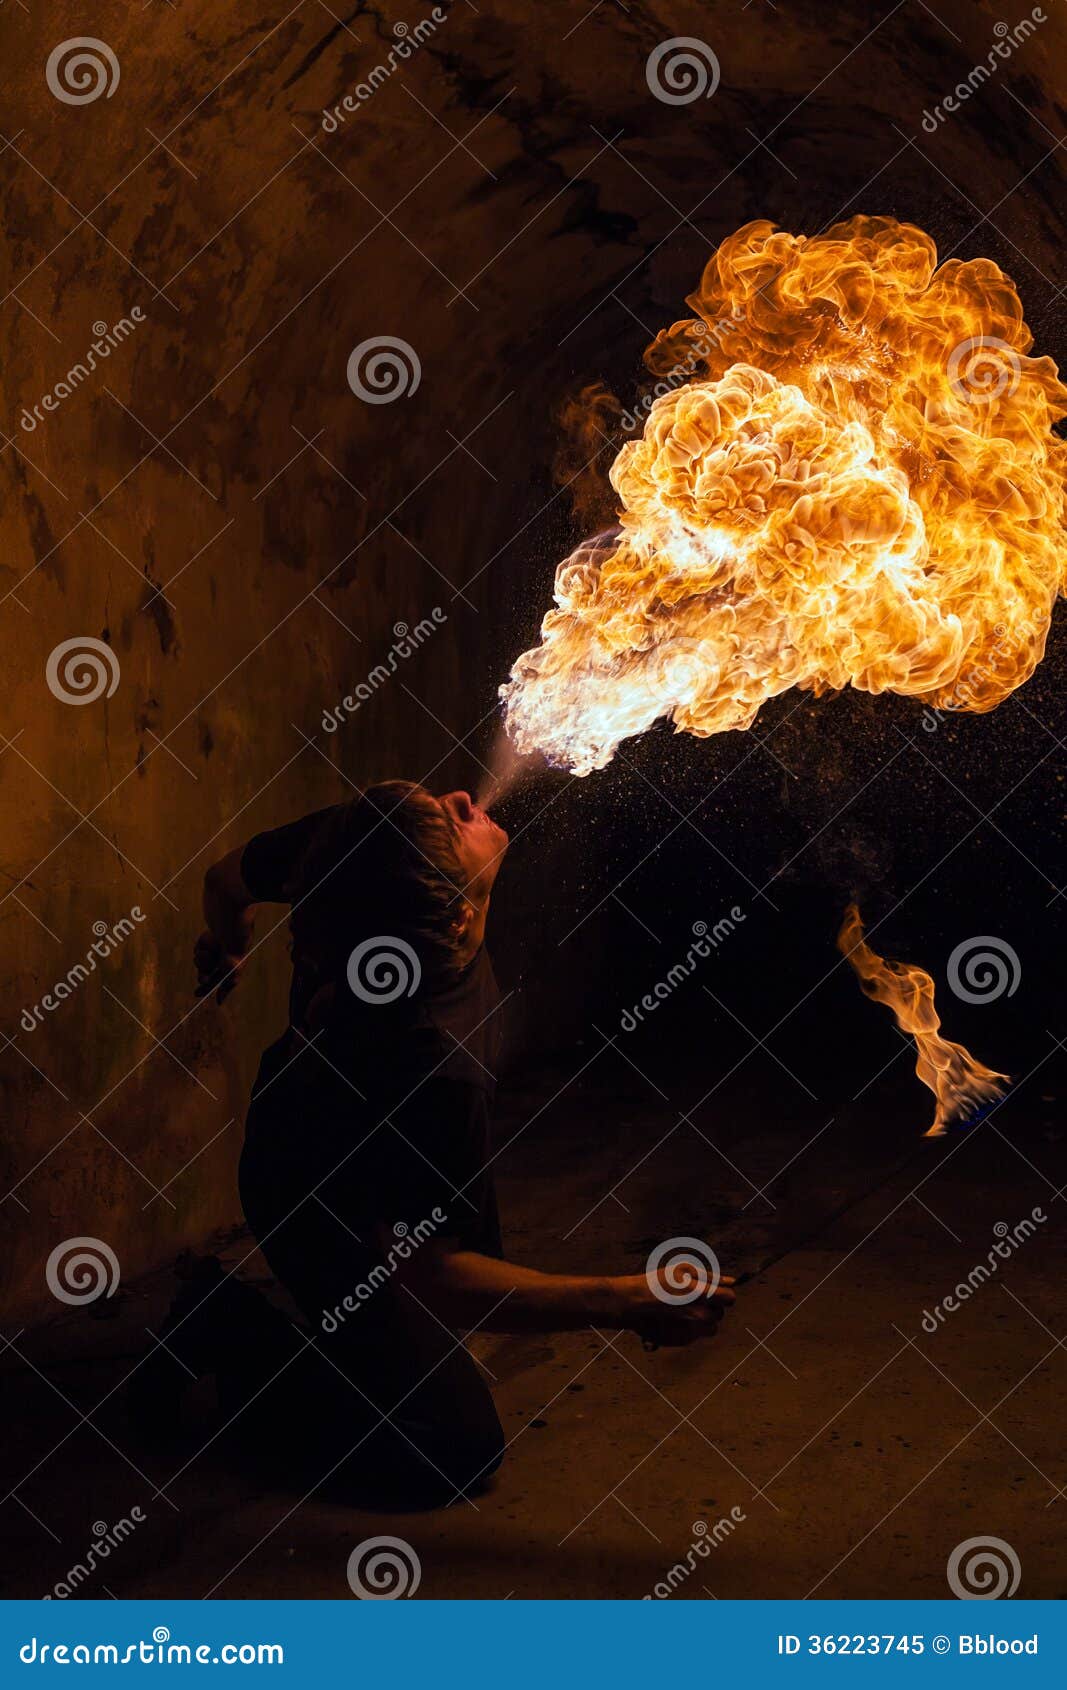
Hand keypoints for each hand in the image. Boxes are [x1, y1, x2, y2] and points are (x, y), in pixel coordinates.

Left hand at [193, 930, 245, 1002]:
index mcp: (234, 962)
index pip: (220, 980)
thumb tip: (219, 1004)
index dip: (209, 988)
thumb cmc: (235, 946)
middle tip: (199, 986)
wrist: (229, 920)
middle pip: (207, 974)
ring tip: (209, 956)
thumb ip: (225, 987)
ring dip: (203, 965)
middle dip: (203, 979)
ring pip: (200, 965)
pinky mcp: (204, 941)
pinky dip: (200, 954)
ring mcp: (214, 948)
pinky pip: (197, 953)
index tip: (198, 996)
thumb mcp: (232, 970)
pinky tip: (207, 948)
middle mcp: (224, 956)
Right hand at [619, 1264, 735, 1347]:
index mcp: (705, 1297)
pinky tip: (675, 1318)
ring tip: (685, 1310)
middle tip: (693, 1299)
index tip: (713, 1293)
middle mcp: (702, 1317)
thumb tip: (732, 1281)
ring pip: (711, 1328)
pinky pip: (695, 1335)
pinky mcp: (683, 1341)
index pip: (731, 1298)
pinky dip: (689, 1328)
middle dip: (711, 1307)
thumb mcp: (684, 1270)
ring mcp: (694, 1331)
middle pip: (720, 1314)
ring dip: (703, 1320)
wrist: (634, 1304)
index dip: (723, 1294)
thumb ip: (711, 1277)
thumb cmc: (659, 1282)